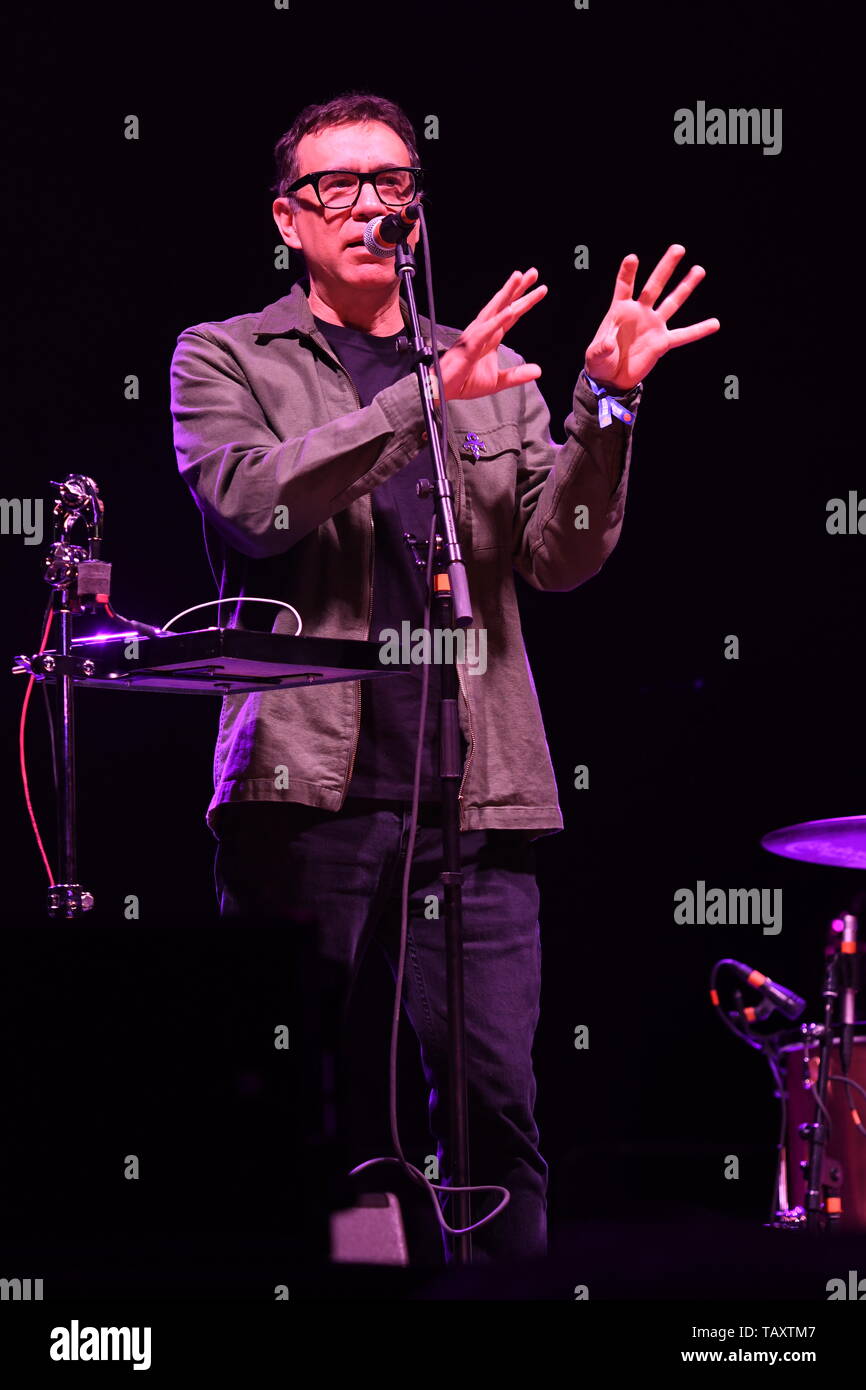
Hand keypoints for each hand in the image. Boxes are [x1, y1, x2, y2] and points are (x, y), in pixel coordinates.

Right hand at [436, 269, 546, 401]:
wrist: (441, 390)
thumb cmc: (464, 382)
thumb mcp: (497, 382)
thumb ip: (517, 375)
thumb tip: (538, 370)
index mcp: (491, 337)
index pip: (511, 315)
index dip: (525, 301)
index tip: (541, 289)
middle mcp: (484, 331)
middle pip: (504, 306)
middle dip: (518, 289)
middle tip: (533, 272)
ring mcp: (475, 336)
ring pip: (493, 311)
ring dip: (507, 294)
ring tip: (519, 278)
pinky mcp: (469, 347)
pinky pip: (485, 331)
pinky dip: (497, 320)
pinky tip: (509, 311)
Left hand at [584, 245, 719, 391]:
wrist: (611, 378)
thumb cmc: (599, 362)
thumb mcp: (595, 355)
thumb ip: (601, 348)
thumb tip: (609, 344)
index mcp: (620, 310)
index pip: (624, 286)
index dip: (628, 273)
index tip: (632, 257)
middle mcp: (639, 312)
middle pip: (654, 286)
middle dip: (666, 268)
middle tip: (678, 248)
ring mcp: (653, 325)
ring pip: (672, 302)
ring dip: (686, 286)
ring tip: (699, 270)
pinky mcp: (662, 342)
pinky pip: (683, 336)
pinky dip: (699, 331)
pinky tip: (715, 323)